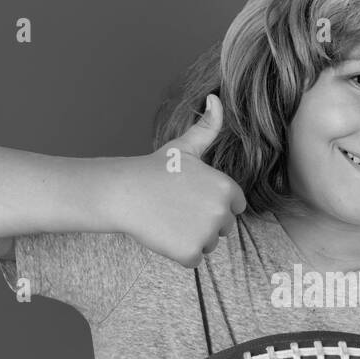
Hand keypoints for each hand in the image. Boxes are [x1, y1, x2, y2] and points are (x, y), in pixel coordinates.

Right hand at [112, 93, 246, 268]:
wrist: (124, 192)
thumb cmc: (155, 170)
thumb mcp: (185, 147)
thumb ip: (208, 128)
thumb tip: (216, 98)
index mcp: (227, 188)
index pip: (235, 207)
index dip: (213, 203)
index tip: (191, 195)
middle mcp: (222, 211)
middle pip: (223, 228)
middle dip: (204, 222)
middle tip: (177, 207)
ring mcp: (206, 233)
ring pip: (209, 244)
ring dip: (192, 238)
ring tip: (170, 219)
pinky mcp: (190, 252)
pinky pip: (194, 260)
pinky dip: (180, 253)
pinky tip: (164, 233)